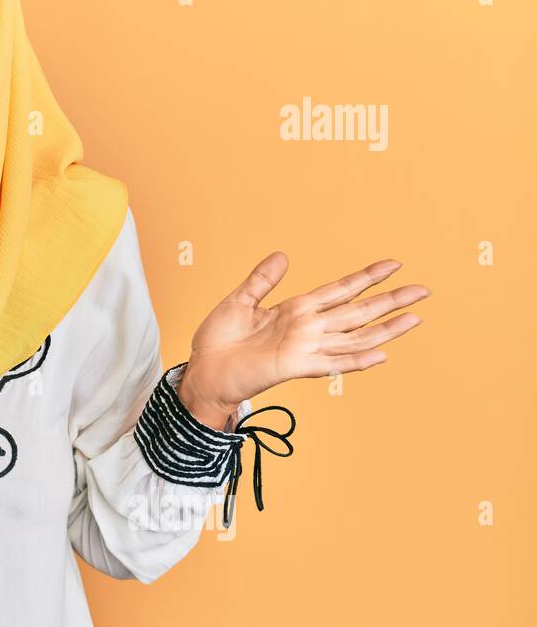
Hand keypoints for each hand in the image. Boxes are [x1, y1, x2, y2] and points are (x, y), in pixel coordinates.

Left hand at [177, 253, 430, 427]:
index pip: (341, 290)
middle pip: (358, 311)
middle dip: (390, 300)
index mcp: (296, 309)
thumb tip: (283, 255)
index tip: (394, 264)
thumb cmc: (219, 341)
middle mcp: (307, 328)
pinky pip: (331, 363)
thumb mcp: (239, 301)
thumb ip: (262, 280)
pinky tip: (381, 354)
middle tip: (424, 289)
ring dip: (385, 329)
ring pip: (354, 336)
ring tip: (415, 318)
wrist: (203, 371)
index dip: (367, 277)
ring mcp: (304, 347)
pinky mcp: (294, 365)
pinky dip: (356, 360)